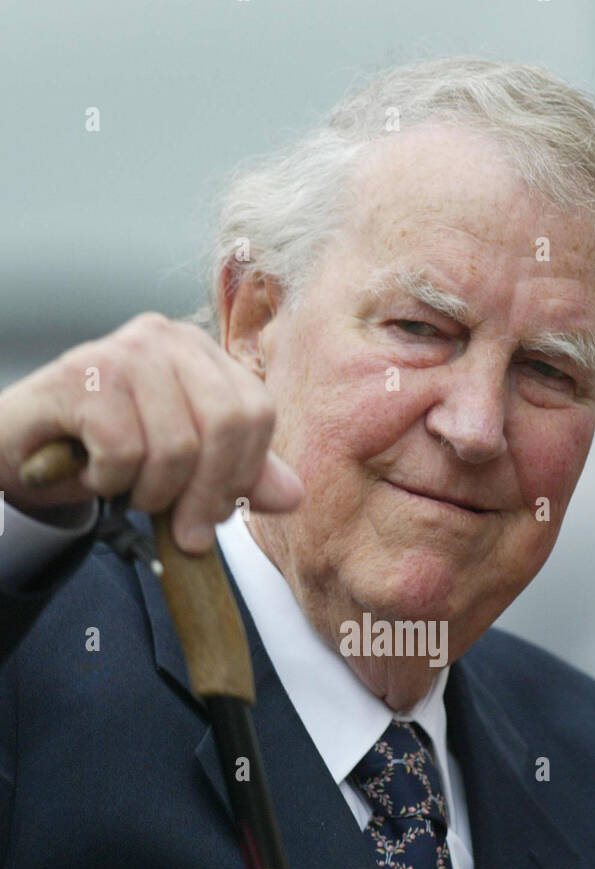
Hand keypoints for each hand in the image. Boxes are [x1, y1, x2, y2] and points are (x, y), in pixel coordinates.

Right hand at [0, 311, 302, 551]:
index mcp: (199, 354)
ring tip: (124, 488)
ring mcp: (123, 351)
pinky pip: (124, 451)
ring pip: (176, 447)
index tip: (216, 511)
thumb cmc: (99, 452)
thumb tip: (292, 494)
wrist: (17, 451)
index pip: (257, 412)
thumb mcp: (180, 471)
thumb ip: (237, 477)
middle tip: (183, 529)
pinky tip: (90, 469)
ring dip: (149, 492)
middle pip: (227, 425)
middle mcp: (165, 340)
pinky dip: (108, 481)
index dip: (243, 473)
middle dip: (207, 493)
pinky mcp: (82, 375)